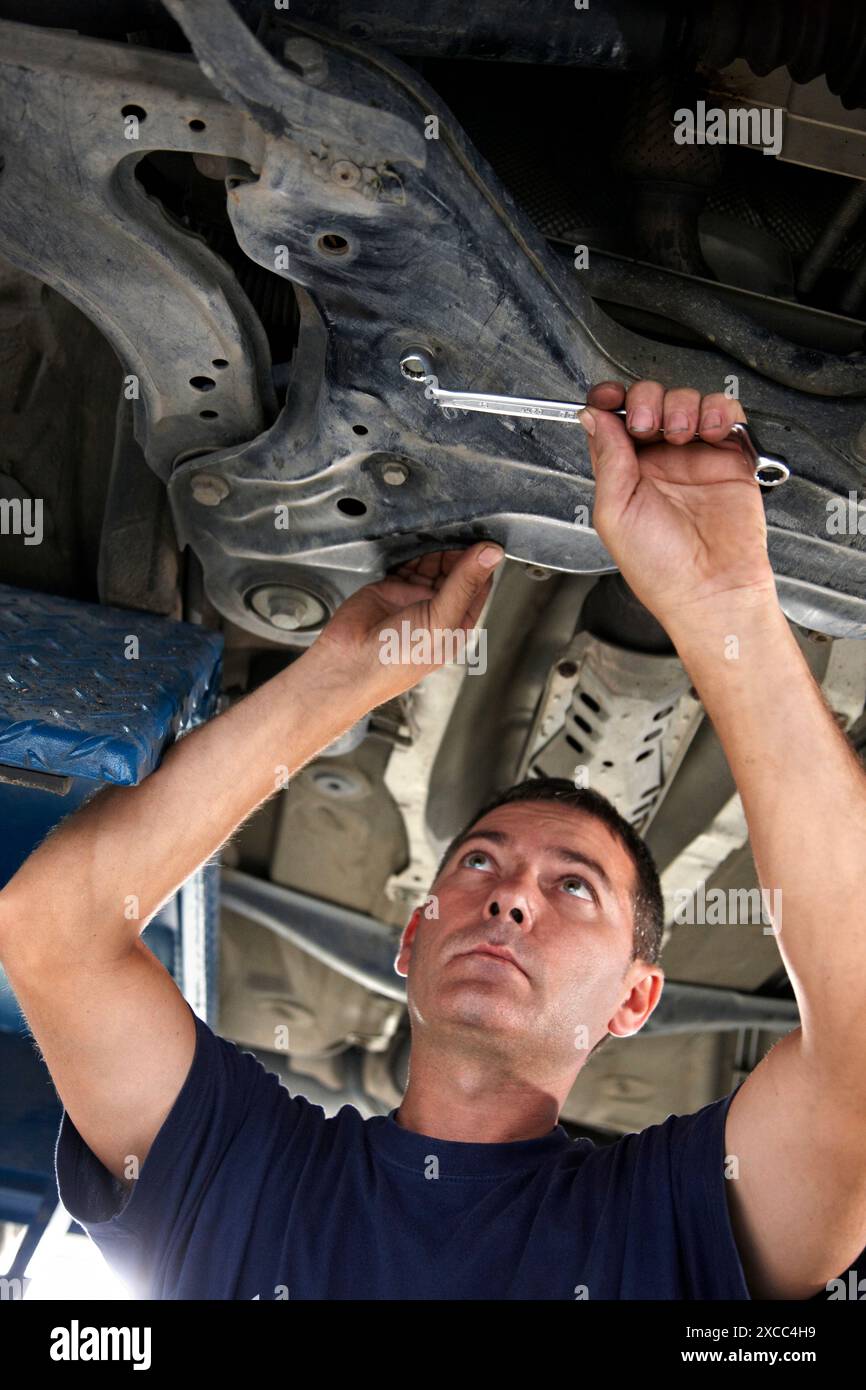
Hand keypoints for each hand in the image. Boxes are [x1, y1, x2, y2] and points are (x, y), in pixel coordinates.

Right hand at [307, 541, 503, 705]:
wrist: (348, 663)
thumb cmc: (395, 660)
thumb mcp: (440, 621)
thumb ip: (464, 584)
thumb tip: (490, 555)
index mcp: (457, 623)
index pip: (478, 585)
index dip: (483, 562)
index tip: (486, 537)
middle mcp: (438, 610)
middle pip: (456, 570)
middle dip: (459, 549)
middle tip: (461, 527)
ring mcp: (413, 597)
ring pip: (431, 563)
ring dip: (436, 546)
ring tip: (440, 527)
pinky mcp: (391, 586)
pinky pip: (406, 561)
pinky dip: (412, 548)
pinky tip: (418, 536)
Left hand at [580, 381, 777, 629]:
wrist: (710, 590)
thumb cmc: (660, 569)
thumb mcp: (614, 514)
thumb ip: (607, 460)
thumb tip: (594, 417)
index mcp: (624, 473)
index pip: (612, 419)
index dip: (610, 400)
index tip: (609, 398)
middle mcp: (658, 461)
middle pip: (649, 400)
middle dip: (647, 400)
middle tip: (648, 424)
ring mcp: (695, 456)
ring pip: (686, 399)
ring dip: (682, 405)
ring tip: (682, 433)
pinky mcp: (731, 457)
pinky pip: (726, 413)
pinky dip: (718, 409)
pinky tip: (710, 430)